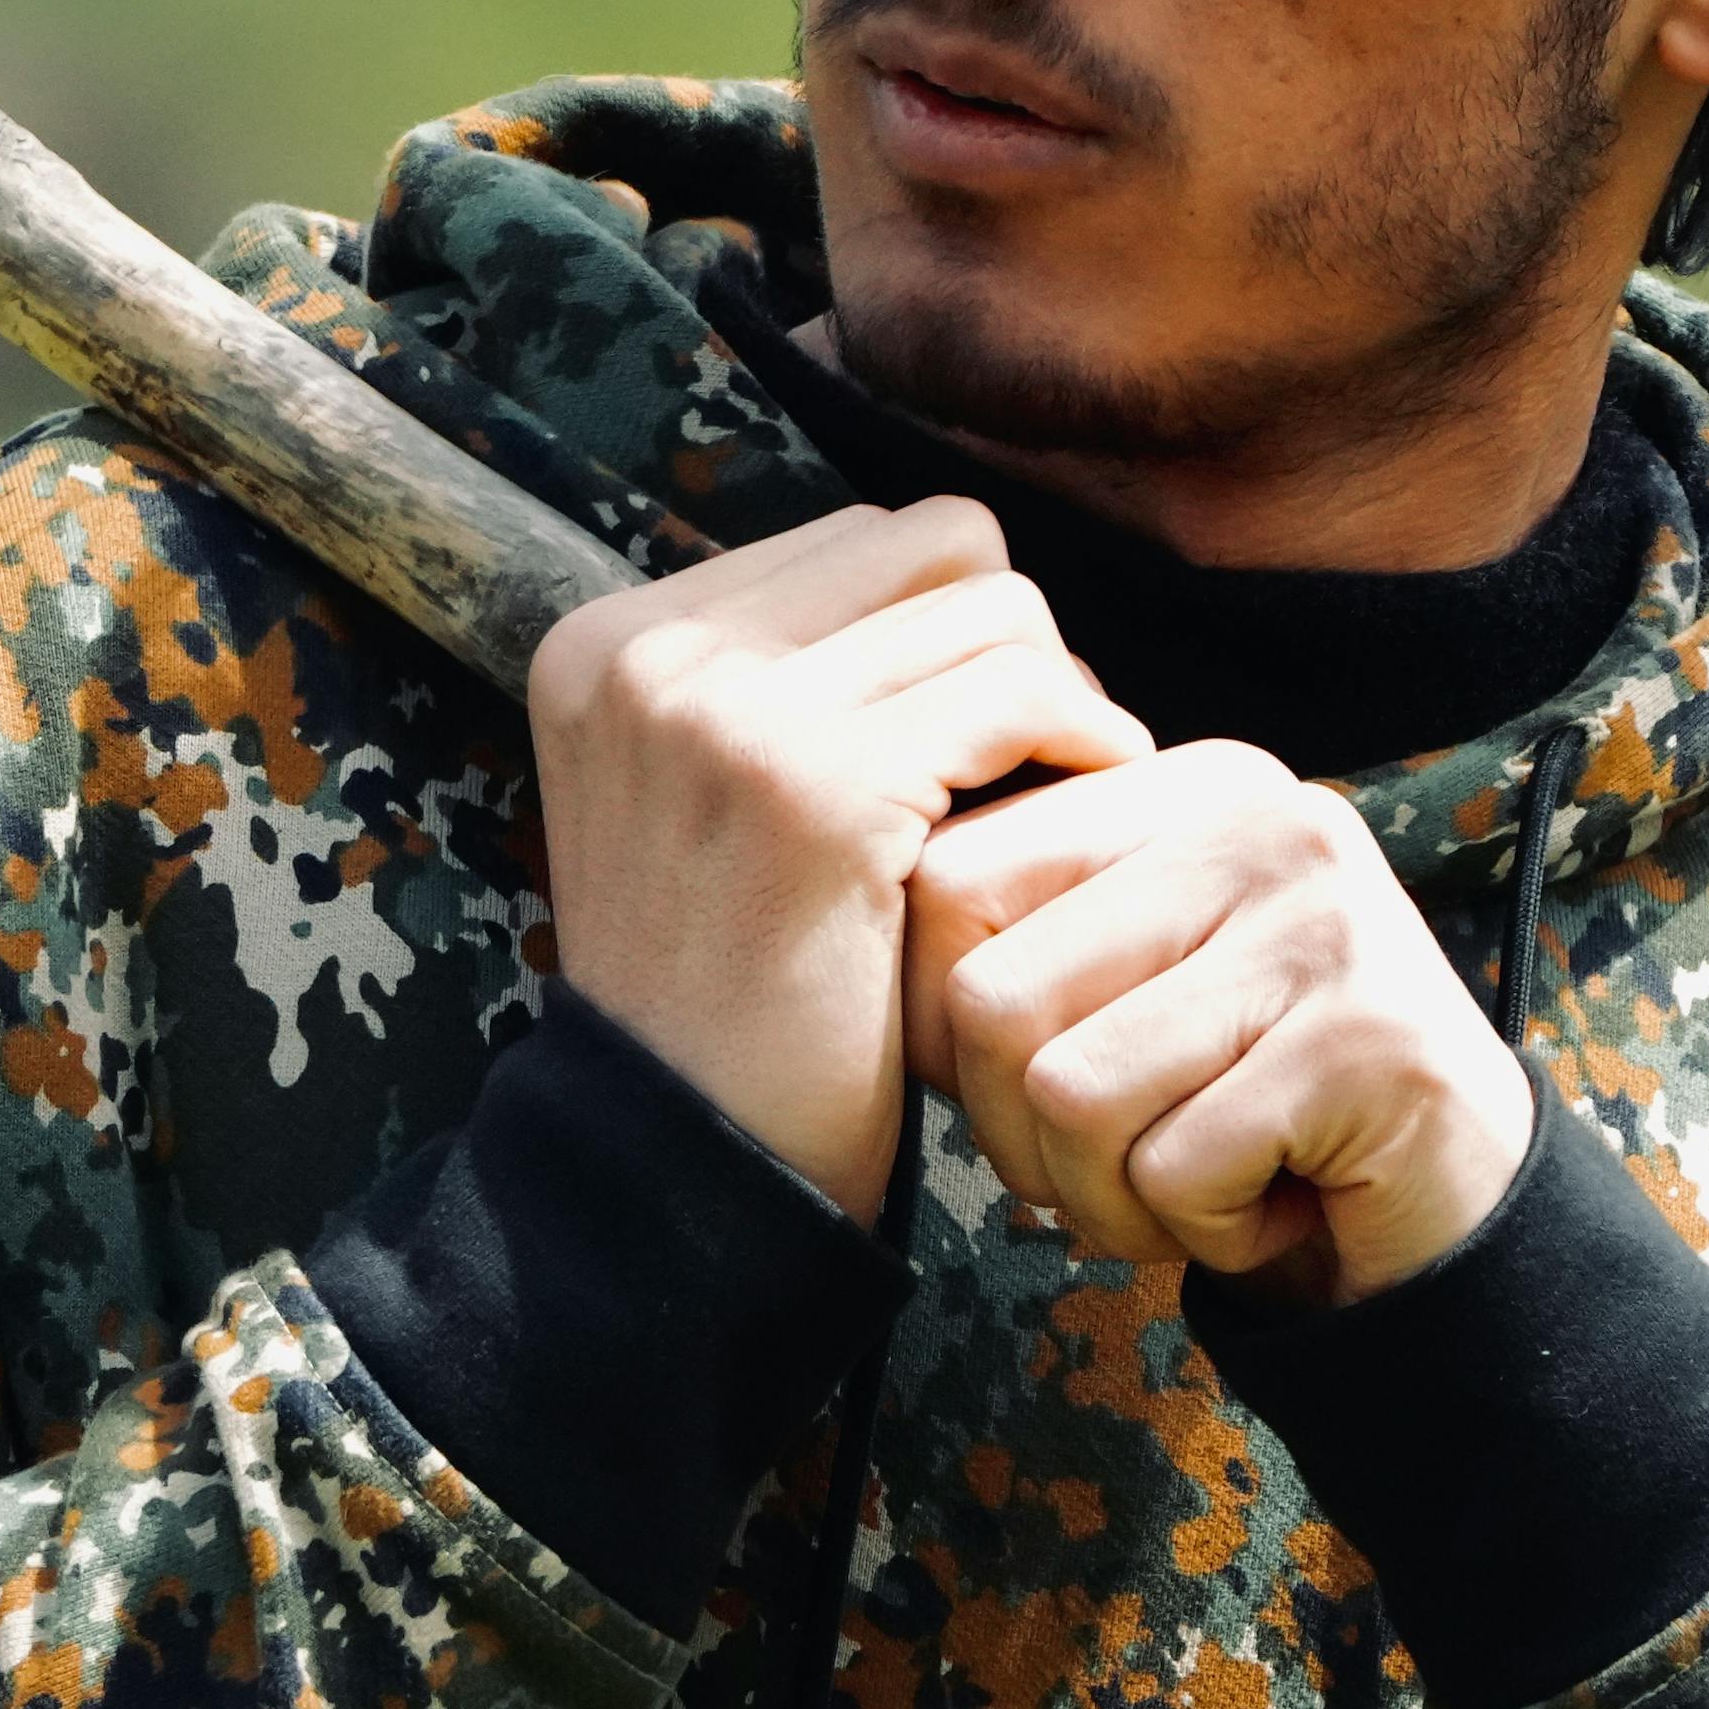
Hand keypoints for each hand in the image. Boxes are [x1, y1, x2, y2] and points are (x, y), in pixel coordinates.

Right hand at [524, 503, 1148, 1216]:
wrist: (682, 1168)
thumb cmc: (732, 1003)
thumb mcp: (702, 805)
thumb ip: (778, 683)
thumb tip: (962, 581)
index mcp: (609, 642)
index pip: (857, 540)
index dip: (951, 628)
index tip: (988, 733)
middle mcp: (650, 652)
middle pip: (930, 546)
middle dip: (1012, 642)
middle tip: (1045, 755)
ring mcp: (722, 712)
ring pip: (991, 608)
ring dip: (1062, 694)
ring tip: (1067, 791)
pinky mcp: (813, 788)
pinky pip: (1021, 696)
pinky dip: (1085, 743)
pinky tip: (1098, 813)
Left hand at [907, 744, 1533, 1306]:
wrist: (1455, 1206)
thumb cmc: (1252, 1101)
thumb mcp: (1136, 982)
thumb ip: (1027, 935)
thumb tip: (862, 943)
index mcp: (1189, 787)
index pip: (953, 882)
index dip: (939, 1026)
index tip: (1027, 1089)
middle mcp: (1263, 822)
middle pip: (991, 999)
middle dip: (1021, 1139)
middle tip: (1118, 1171)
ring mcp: (1325, 923)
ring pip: (1069, 1095)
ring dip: (1111, 1199)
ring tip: (1201, 1184)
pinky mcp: (1369, 1039)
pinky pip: (1175, 1168)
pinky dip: (1202, 1229)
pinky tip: (1276, 1203)